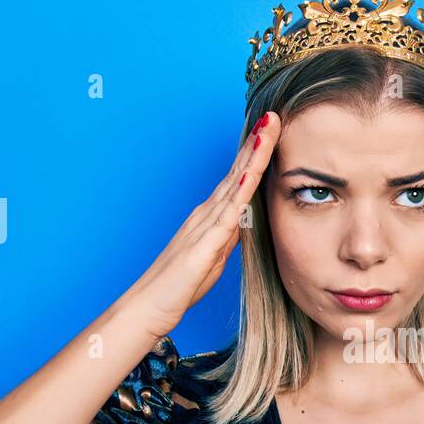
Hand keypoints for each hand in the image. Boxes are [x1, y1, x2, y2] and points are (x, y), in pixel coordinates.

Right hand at [121, 112, 281, 339]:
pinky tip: (249, 177)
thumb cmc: (181, 284)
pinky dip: (237, 195)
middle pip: (237, 172)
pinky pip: (224, 218)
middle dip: (256, 144)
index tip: (271, 131)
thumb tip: (243, 220)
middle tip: (272, 116)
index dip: (254, 155)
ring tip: (265, 132)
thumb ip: (228, 236)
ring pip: (233, 186)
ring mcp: (203, 227)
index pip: (237, 179)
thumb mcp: (214, 256)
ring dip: (250, 158)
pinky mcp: (202, 247)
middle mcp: (206, 214)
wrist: (150, 306)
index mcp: (211, 216)